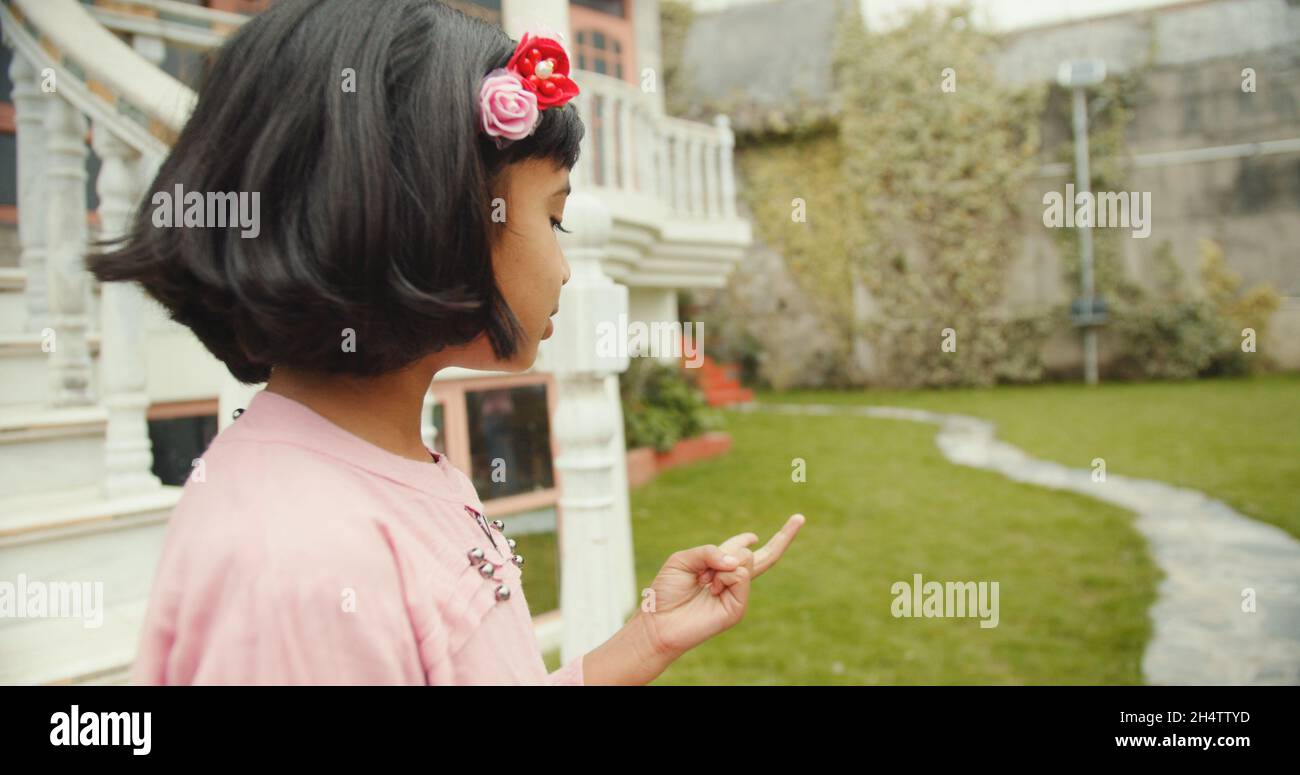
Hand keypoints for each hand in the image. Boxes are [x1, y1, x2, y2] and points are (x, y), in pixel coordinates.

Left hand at [638, 514, 804, 660]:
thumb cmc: (666, 591)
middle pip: (764, 557)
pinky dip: (724, 576)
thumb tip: (742, 557)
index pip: (739, 549)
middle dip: (784, 537)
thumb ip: (711, 551)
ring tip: (703, 581)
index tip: (753, 537)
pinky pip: (741, 576)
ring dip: (721, 564)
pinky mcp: (738, 607)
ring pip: (748, 559)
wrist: (659, 622)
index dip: (746, 540)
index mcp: (717, 566)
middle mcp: (730, 580)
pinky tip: (710, 588)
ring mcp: (737, 594)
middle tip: (800, 518)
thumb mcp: (683, 559)